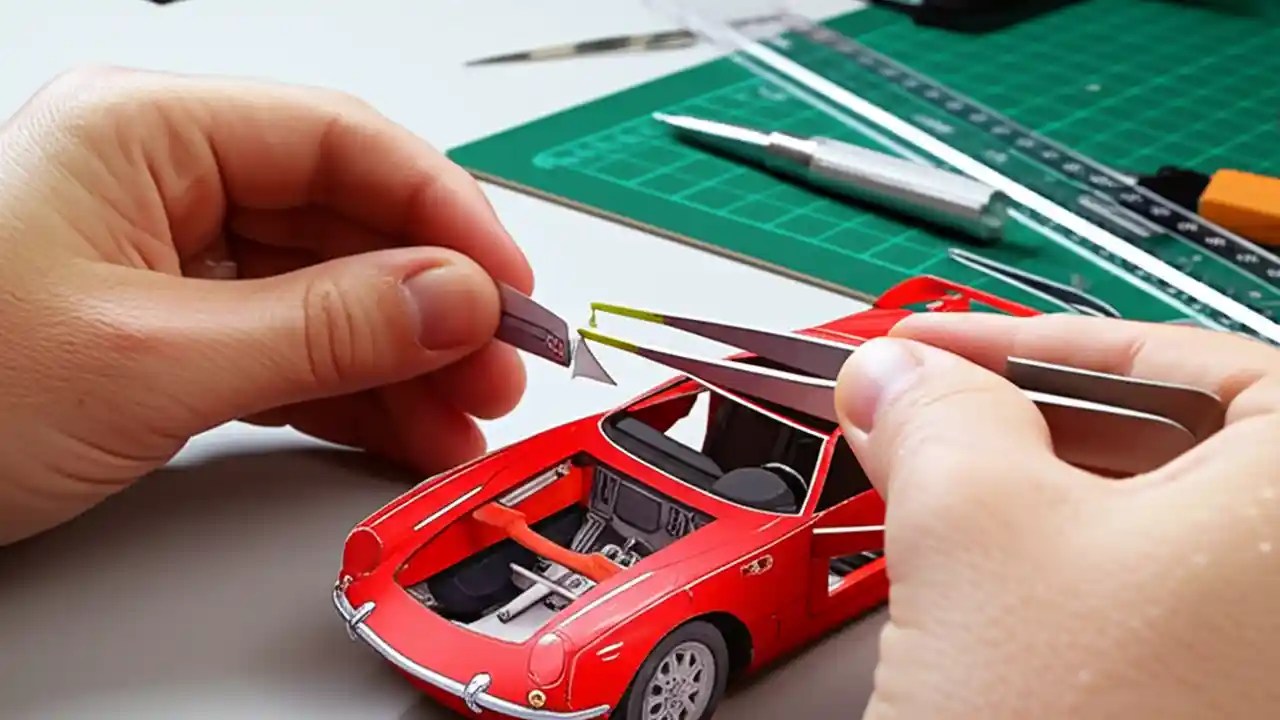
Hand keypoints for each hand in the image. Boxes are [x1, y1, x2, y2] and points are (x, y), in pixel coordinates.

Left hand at [0, 67, 532, 543]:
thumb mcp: (148, 361)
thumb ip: (319, 328)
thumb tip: (451, 299)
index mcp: (144, 133)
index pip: (340, 142)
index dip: (444, 213)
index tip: (507, 285)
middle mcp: (162, 180)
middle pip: (344, 220)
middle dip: (431, 300)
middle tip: (497, 366)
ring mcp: (167, 258)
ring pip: (324, 291)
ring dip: (403, 356)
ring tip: (461, 415)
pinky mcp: (168, 329)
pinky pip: (286, 345)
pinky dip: (348, 391)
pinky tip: (401, 426)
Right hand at [835, 313, 1279, 718]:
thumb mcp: (979, 532)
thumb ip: (936, 417)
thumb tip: (902, 378)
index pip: (1177, 355)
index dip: (1027, 341)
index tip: (936, 345)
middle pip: (1155, 437)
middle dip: (1013, 421)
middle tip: (916, 417)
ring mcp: (1261, 644)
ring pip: (1140, 523)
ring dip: (1023, 497)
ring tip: (930, 500)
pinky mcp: (1214, 692)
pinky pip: (1139, 597)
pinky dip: (1053, 572)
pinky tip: (979, 581)